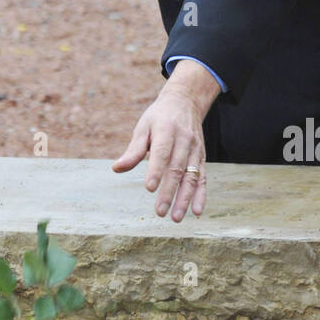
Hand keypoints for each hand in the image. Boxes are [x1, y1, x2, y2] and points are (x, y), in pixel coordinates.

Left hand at [113, 59, 220, 220]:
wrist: (185, 102)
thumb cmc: (158, 117)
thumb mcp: (144, 127)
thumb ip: (133, 150)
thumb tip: (116, 168)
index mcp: (166, 130)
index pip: (161, 152)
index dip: (156, 170)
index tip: (149, 188)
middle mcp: (184, 140)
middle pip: (177, 168)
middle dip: (169, 191)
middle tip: (160, 211)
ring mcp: (195, 150)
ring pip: (191, 176)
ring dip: (185, 198)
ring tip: (176, 217)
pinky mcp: (202, 157)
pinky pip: (203, 178)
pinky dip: (201, 195)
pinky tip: (196, 211)